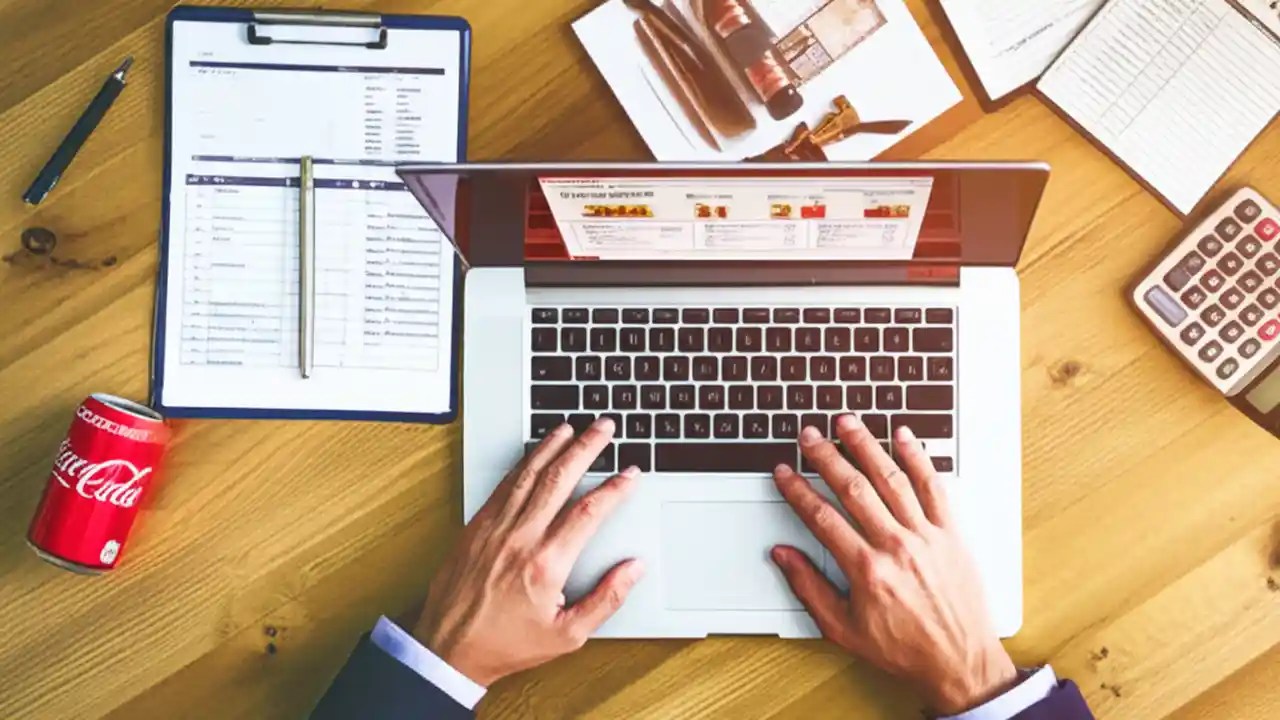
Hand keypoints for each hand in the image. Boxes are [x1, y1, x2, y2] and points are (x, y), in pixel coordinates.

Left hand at [413, 418, 642, 686]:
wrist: (448, 648)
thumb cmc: (506, 644)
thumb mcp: (567, 635)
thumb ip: (605, 599)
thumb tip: (633, 569)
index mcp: (547, 563)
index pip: (590, 512)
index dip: (615, 488)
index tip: (631, 474)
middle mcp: (520, 538)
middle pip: (560, 478)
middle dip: (586, 447)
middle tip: (604, 427)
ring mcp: (495, 528)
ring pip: (529, 474)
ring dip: (553, 446)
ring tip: (572, 428)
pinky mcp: (476, 526)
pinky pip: (504, 485)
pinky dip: (523, 464)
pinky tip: (535, 453)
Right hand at [771, 415, 1016, 714]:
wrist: (959, 662)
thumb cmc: (903, 649)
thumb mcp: (843, 629)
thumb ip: (809, 588)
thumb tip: (783, 555)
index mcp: (866, 570)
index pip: (822, 517)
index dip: (797, 490)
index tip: (784, 472)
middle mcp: (896, 546)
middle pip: (853, 488)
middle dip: (826, 457)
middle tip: (809, 436)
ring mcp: (926, 536)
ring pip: (891, 479)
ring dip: (866, 446)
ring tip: (847, 423)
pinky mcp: (951, 533)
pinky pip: (933, 487)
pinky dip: (918, 458)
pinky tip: (904, 436)